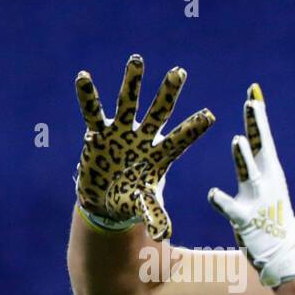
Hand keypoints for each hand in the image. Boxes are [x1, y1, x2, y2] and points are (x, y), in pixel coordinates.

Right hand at [73, 54, 214, 240]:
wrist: (105, 201)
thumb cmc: (130, 201)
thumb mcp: (143, 207)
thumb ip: (154, 215)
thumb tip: (164, 234)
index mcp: (160, 156)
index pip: (181, 140)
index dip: (194, 129)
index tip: (211, 115)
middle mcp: (143, 139)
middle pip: (159, 113)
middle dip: (168, 93)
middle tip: (179, 71)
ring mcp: (121, 133)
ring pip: (128, 104)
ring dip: (132, 83)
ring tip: (136, 59)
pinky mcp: (99, 134)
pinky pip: (92, 112)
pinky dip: (88, 96)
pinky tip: (83, 77)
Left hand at [207, 84, 294, 286]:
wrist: (283, 251)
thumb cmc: (270, 213)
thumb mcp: (266, 182)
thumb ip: (255, 158)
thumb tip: (248, 133)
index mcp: (270, 170)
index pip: (262, 137)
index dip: (258, 115)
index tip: (253, 90)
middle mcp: (266, 181)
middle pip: (260, 148)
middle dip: (257, 125)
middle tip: (251, 103)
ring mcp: (257, 200)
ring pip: (249, 174)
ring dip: (243, 158)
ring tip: (238, 140)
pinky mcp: (245, 219)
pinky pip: (231, 208)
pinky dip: (222, 201)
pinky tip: (213, 194)